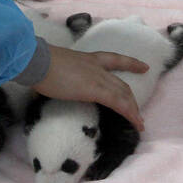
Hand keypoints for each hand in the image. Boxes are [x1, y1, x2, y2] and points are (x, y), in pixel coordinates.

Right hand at [32, 46, 148, 130]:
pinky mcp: (95, 90)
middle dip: (131, 99)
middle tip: (138, 111)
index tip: (144, 67)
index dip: (132, 64)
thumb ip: (63, 76)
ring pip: (123, 94)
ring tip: (139, 123)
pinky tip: (135, 122)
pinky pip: (118, 103)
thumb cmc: (40, 64)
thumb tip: (51, 86)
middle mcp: (98, 67)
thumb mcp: (58, 67)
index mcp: (89, 59)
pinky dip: (129, 113)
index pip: (115, 60)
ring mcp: (98, 78)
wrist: (38, 61)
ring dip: (133, 110)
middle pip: (122, 84)